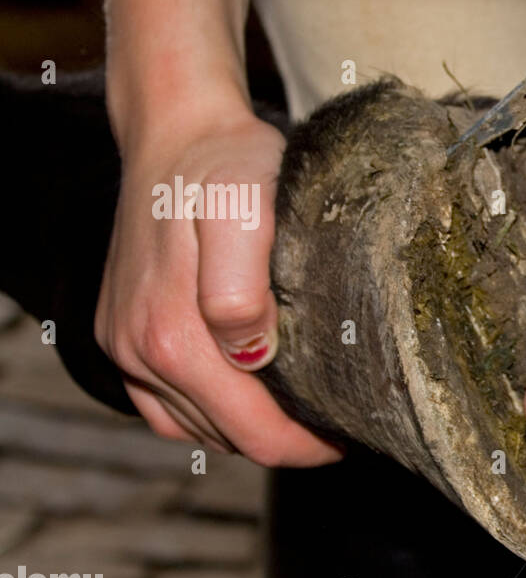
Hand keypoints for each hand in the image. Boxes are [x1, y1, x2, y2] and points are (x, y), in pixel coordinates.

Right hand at [95, 111, 341, 465]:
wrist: (180, 132)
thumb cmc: (225, 167)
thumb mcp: (246, 209)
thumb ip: (242, 288)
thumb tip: (251, 354)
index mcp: (173, 337)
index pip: (254, 433)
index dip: (309, 445)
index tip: (352, 431)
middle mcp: (139, 351)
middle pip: (230, 438)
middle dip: (290, 439)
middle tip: (342, 421)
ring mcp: (124, 347)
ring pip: (201, 428)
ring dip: (254, 426)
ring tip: (306, 407)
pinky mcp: (120, 335)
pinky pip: (169, 408)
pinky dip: (213, 412)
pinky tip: (252, 394)